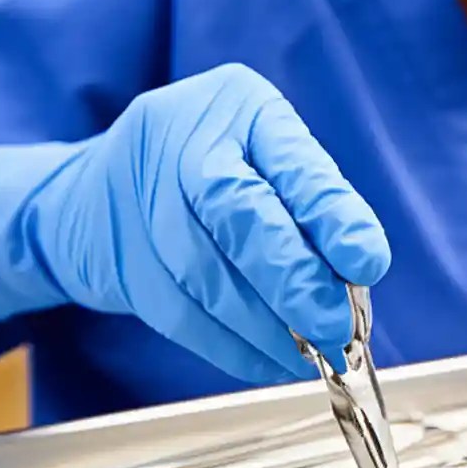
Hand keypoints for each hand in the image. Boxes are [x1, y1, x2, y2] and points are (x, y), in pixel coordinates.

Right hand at [0, 64, 389, 382]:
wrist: (98, 192)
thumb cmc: (215, 173)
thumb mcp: (268, 157)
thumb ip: (309, 208)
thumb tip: (354, 281)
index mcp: (241, 105)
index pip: (293, 161)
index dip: (332, 215)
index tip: (369, 262)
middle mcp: (183, 138)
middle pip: (239, 214)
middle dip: (293, 280)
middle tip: (336, 327)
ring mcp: (140, 194)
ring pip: (205, 273)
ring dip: (264, 327)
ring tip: (310, 357)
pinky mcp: (119, 256)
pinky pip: (179, 313)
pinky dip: (229, 347)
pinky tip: (266, 361)